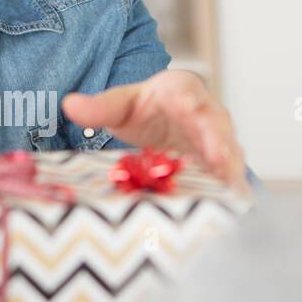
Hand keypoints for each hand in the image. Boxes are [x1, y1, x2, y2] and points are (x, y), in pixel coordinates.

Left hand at [62, 70, 247, 190]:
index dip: (191, 108)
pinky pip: (229, 177)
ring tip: (232, 194)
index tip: (190, 113)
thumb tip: (69, 104)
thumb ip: (99, 107)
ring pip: (230, 156)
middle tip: (221, 164)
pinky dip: (230, 192)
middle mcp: (209, 114)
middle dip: (220, 146)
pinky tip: (230, 210)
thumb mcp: (121, 105)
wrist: (166, 116)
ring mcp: (220, 141)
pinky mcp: (223, 165)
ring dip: (231, 174)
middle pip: (217, 129)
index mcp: (183, 91)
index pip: (188, 98)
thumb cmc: (146, 109)